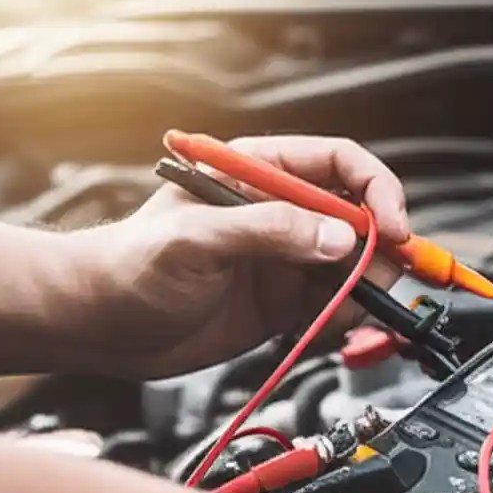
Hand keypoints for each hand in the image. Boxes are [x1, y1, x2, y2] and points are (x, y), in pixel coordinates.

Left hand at [71, 136, 410, 377]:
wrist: (100, 326)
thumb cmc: (127, 267)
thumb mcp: (196, 239)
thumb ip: (269, 231)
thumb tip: (337, 236)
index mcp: (260, 175)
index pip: (340, 165)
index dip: (377, 191)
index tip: (393, 227)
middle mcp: (281, 213)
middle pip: (360, 217)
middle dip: (381, 247)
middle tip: (382, 276)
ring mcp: (287, 258)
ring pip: (356, 265)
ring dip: (367, 286)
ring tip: (352, 308)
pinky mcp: (286, 301)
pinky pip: (337, 304)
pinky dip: (348, 316)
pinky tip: (333, 325)